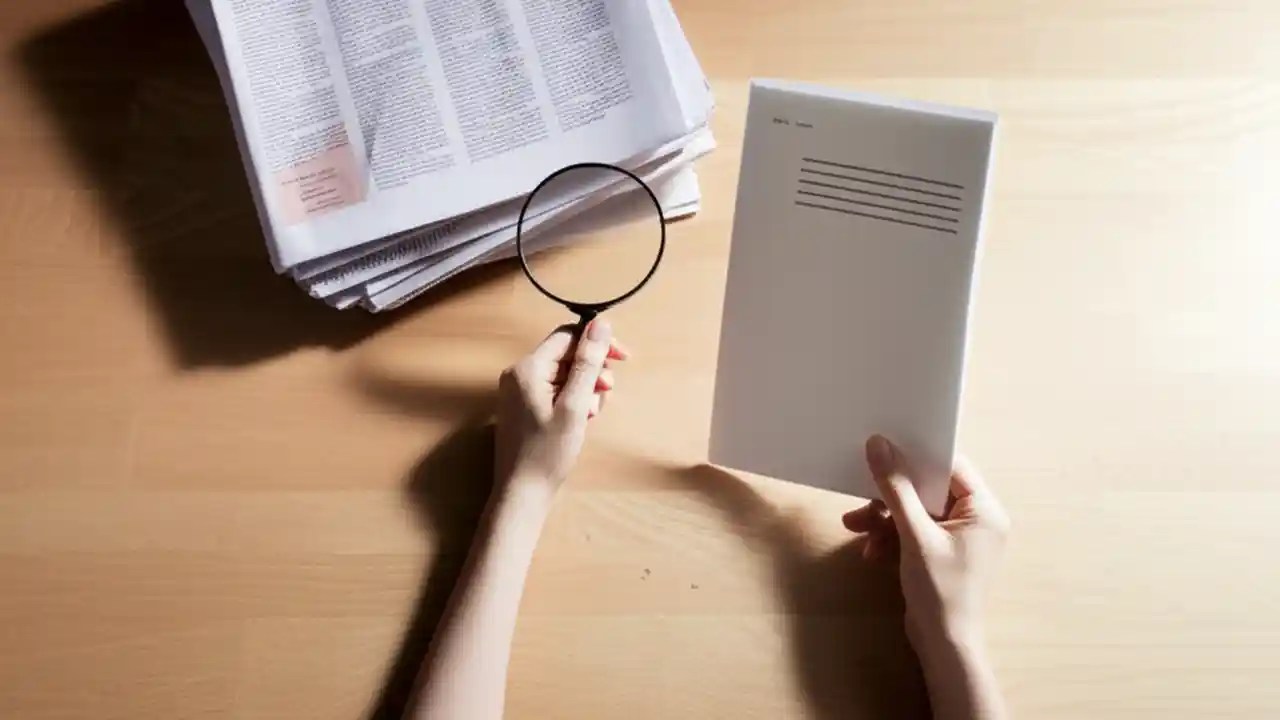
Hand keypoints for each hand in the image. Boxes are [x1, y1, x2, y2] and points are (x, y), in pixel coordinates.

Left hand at [495, 319, 627, 490]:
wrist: (523, 493)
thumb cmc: (548, 452)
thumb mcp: (574, 406)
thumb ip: (587, 364)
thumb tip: (600, 325)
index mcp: (527, 368)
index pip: (567, 336)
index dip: (597, 344)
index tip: (622, 359)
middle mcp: (519, 374)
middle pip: (566, 355)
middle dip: (592, 371)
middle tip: (606, 393)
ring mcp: (519, 391)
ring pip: (563, 375)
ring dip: (585, 388)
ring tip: (590, 414)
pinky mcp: (524, 407)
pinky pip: (555, 391)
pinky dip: (573, 400)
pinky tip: (581, 420)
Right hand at [842, 435, 1010, 650]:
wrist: (942, 645)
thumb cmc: (940, 590)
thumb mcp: (914, 535)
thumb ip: (896, 489)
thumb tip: (879, 444)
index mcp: (984, 510)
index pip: (951, 466)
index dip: (917, 458)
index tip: (884, 452)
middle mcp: (976, 519)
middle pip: (928, 489)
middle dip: (891, 498)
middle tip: (861, 499)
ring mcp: (959, 537)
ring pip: (916, 510)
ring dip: (885, 519)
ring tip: (855, 528)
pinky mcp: (941, 552)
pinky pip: (914, 530)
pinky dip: (891, 537)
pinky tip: (871, 552)